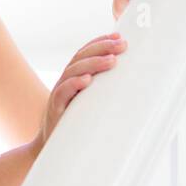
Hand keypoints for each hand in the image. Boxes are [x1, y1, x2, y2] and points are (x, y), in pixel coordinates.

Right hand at [31, 31, 127, 154]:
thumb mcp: (90, 104)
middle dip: (102, 48)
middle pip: (81, 57)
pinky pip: (63, 92)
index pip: (85, 52)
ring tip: (112, 61)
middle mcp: (65, 81)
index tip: (119, 36)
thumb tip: (133, 85)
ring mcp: (59, 93)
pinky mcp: (54, 108)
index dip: (100, 41)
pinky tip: (87, 80)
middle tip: (122, 45)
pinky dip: (74, 84)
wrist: (52, 148)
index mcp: (73, 77)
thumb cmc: (76, 124)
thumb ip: (103, 92)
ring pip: (73, 70)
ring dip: (93, 63)